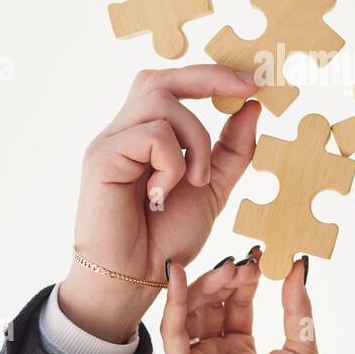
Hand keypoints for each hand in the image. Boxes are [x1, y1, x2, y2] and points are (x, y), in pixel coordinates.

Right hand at [59, 66, 259, 343]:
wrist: (136, 278)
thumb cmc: (166, 237)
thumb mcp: (213, 188)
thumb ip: (232, 150)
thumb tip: (252, 106)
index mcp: (146, 135)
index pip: (173, 85)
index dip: (211, 76)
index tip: (253, 85)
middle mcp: (124, 131)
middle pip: (162, 79)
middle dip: (209, 79)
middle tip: (246, 91)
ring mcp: (110, 142)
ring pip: (163, 104)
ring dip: (197, 142)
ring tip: (196, 182)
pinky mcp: (101, 157)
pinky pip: (152, 135)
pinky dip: (173, 164)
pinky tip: (161, 195)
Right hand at [161, 255, 321, 353]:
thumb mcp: (302, 347)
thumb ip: (297, 308)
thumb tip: (299, 267)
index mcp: (241, 347)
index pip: (236, 303)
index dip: (245, 278)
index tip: (260, 255)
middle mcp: (216, 352)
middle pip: (212, 303)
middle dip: (227, 278)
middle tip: (246, 260)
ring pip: (191, 311)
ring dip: (207, 284)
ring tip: (230, 267)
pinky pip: (173, 332)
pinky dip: (174, 302)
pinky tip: (181, 275)